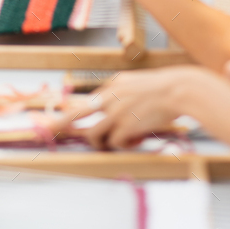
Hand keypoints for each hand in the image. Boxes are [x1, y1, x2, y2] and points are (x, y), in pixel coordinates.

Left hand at [60, 67, 198, 149]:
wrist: (180, 89)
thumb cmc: (167, 88)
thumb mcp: (140, 84)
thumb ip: (125, 94)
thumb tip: (116, 109)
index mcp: (114, 84)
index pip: (89, 100)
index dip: (79, 112)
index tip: (66, 118)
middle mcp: (109, 97)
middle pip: (77, 113)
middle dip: (61, 123)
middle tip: (49, 130)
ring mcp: (115, 112)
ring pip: (94, 135)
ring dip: (102, 143)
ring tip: (118, 142)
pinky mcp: (124, 127)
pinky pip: (116, 143)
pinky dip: (126, 145)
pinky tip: (140, 139)